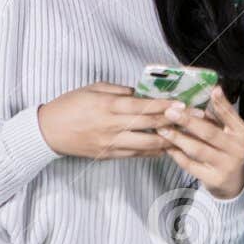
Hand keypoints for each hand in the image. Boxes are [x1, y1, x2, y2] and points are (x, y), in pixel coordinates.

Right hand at [38, 83, 177, 158]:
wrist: (48, 131)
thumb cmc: (70, 105)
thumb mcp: (94, 89)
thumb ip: (119, 91)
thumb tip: (141, 94)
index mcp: (109, 106)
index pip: (143, 106)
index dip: (165, 106)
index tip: (183, 104)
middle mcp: (113, 126)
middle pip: (150, 125)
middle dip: (174, 122)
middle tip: (195, 119)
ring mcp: (112, 143)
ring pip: (147, 144)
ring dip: (168, 140)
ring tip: (186, 136)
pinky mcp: (109, 155)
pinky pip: (136, 154)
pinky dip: (153, 151)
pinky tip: (166, 147)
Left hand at [155, 86, 243, 199]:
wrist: (233, 181)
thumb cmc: (226, 149)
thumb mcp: (228, 132)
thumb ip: (218, 116)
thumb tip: (211, 91)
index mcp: (240, 133)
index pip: (230, 116)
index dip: (221, 103)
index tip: (211, 90)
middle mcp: (236, 148)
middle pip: (209, 133)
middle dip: (188, 121)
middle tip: (170, 112)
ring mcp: (225, 165)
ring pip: (198, 149)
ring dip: (178, 138)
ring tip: (162, 129)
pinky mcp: (213, 178)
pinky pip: (191, 165)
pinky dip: (177, 155)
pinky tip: (167, 147)